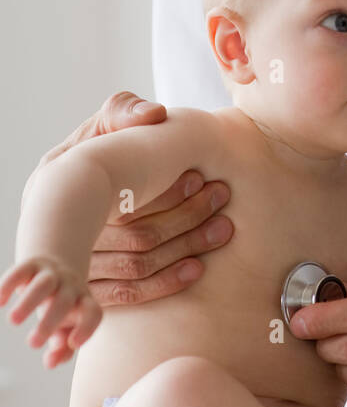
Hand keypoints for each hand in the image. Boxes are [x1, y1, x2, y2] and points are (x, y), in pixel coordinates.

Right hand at [0, 256, 100, 368]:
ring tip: (13, 321)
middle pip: (64, 301)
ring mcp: (52, 274)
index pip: (93, 312)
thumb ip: (62, 349)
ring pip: (44, 284)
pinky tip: (0, 301)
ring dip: (29, 301)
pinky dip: (10, 284)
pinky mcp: (33, 264)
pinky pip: (22, 270)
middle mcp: (71, 287)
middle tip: (32, 343)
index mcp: (84, 303)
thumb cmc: (64, 309)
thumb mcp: (66, 328)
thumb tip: (50, 364)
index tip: (73, 343)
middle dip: (50, 322)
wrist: (57, 269)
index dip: (87, 327)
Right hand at [22, 92, 233, 361]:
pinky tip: (197, 268)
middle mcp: (73, 232)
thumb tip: (156, 113)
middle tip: (222, 196)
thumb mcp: (97, 130)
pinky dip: (165, 282)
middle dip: (187, 215)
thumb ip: (122, 112)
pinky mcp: (89, 291)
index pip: (122, 198)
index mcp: (71, 189)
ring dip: (186, 246)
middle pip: (138, 235)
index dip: (165, 190)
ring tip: (224, 228)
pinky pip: (128, 294)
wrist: (62, 203)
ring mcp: (79, 264)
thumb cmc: (90, 159)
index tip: (199, 177)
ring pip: (138, 264)